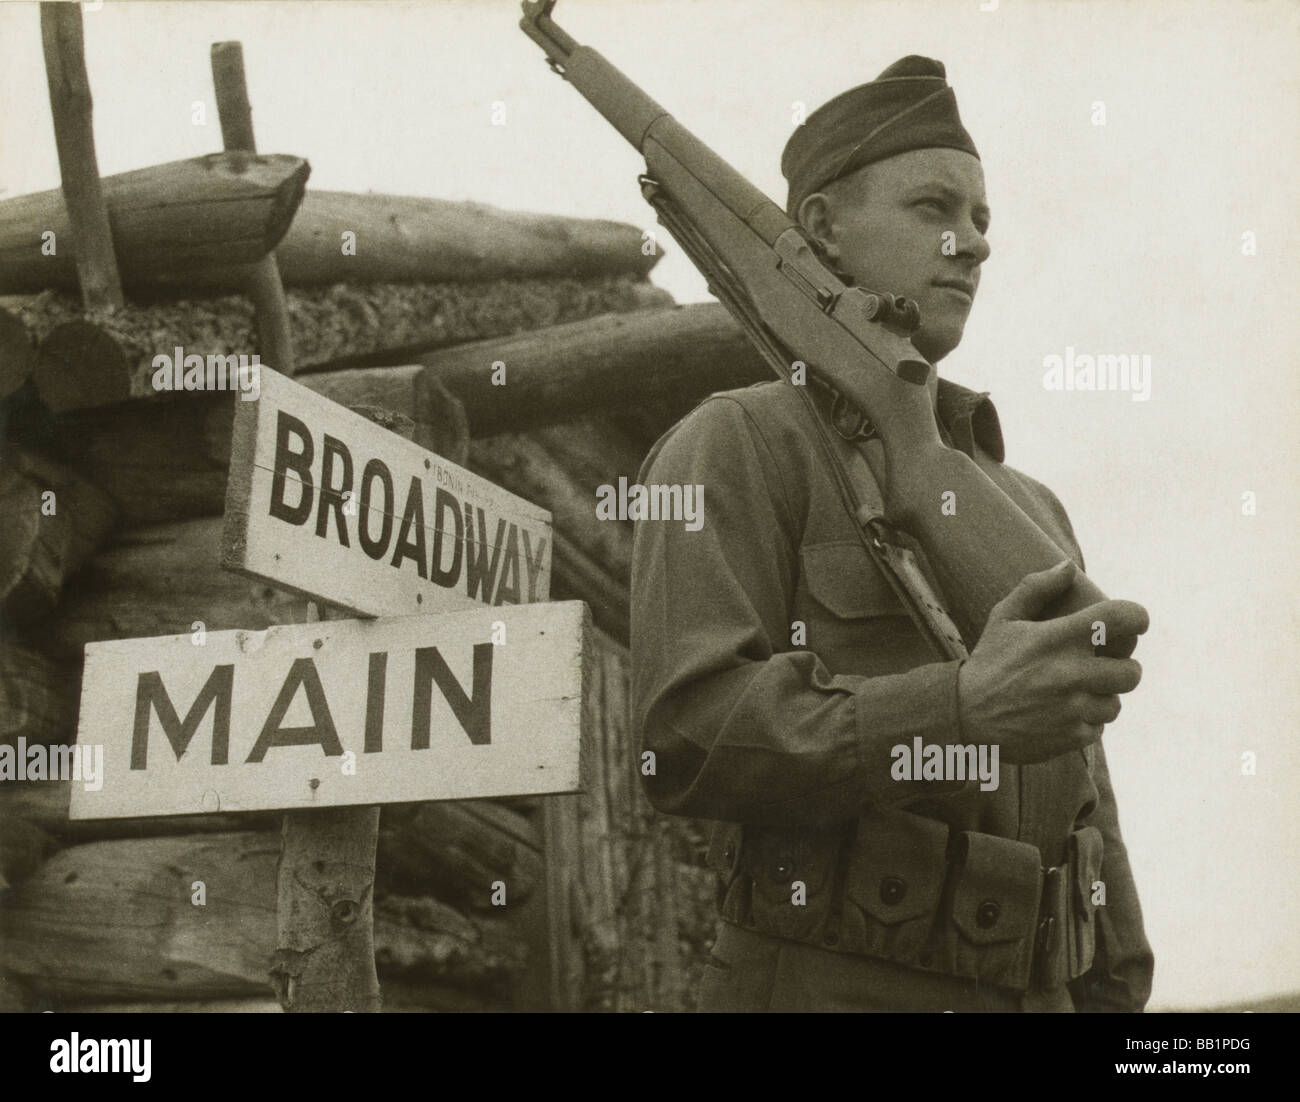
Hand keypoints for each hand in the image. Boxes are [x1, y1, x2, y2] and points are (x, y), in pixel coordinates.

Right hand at [956, 561, 1147, 763]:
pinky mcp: (1071, 736)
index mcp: (1060, 638)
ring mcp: (1074, 708)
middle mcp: (1072, 673)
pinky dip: (1085, 723)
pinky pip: (1097, 728)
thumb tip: (1069, 567)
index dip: (1137, 618)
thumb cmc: (988, 662)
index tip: (1134, 624)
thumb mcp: (1003, 618)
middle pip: (1132, 672)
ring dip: (1101, 698)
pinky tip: (1062, 715)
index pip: (1122, 619)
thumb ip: (1036, 588)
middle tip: (1104, 668)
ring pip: (1115, 704)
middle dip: (1122, 669)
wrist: (964, 715)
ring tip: (1077, 694)